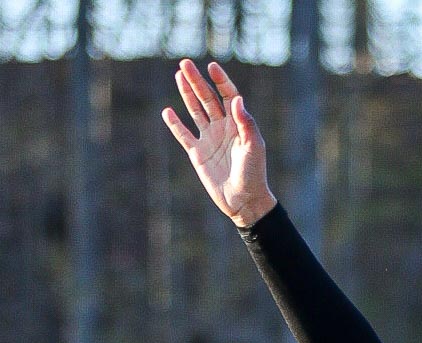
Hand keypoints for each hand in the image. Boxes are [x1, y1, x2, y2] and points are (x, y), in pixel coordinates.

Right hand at [162, 59, 276, 227]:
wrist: (244, 200)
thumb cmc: (254, 174)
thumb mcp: (254, 147)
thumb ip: (246, 123)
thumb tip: (236, 99)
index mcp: (237, 124)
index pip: (227, 95)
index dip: (220, 81)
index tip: (212, 66)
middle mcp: (222, 128)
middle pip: (207, 98)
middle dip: (197, 81)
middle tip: (185, 63)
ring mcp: (209, 139)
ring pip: (195, 111)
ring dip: (187, 94)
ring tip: (178, 75)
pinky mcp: (198, 154)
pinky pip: (184, 135)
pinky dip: (175, 124)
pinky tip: (168, 112)